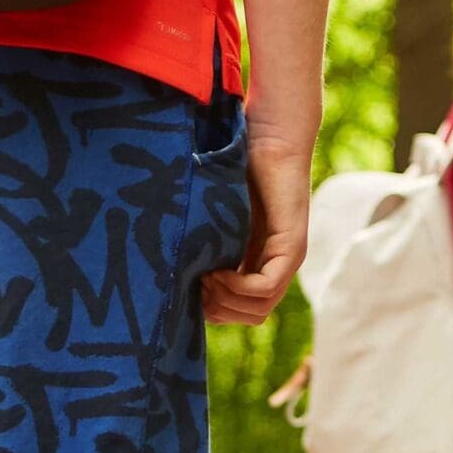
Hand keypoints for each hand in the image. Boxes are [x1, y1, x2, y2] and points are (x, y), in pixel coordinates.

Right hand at [203, 127, 313, 325]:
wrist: (267, 136)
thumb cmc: (235, 166)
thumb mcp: (211, 216)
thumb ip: (200, 243)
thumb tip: (161, 272)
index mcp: (258, 261)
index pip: (240, 310)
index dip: (213, 309)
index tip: (188, 286)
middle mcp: (277, 265)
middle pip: (249, 316)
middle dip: (217, 311)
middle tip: (194, 285)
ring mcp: (287, 259)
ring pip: (259, 310)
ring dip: (225, 301)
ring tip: (204, 276)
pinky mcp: (292, 246)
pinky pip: (266, 288)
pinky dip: (237, 287)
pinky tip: (217, 270)